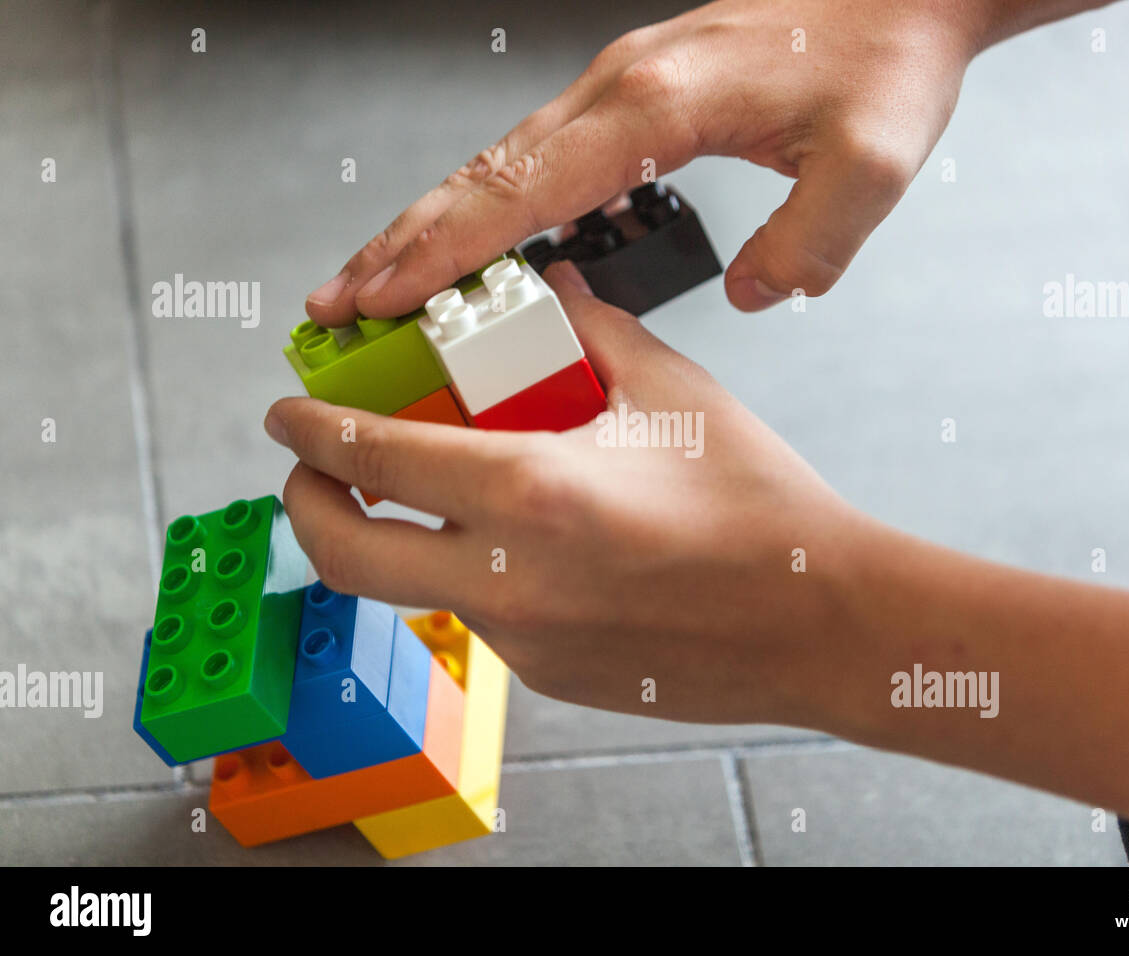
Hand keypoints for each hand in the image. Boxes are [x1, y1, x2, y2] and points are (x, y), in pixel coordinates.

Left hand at [271, 262, 876, 726]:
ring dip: (406, 535)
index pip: (371, 456)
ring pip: (415, 585)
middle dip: (308, 504)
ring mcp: (522, 640)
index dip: (309, 430)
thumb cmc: (757, 506)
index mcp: (528, 492)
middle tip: (319, 471)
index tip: (287, 413)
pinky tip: (541, 544)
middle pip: (344, 553)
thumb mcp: (672, 392)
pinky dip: (479, 572)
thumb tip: (552, 293)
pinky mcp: (547, 676)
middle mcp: (505, 578)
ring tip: (457, 492)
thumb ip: (593, 333)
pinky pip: (482, 616)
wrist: (817, 621)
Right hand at [305, 0, 1001, 320]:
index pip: (521, 191)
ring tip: (379, 281)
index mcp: (655, 106)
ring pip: (499, 162)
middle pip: (481, 174)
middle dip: (402, 244)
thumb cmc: (885, 60)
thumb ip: (805, 248)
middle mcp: (618, 89)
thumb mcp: (871, 167)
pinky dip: (489, 203)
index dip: (442, 252)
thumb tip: (748, 298)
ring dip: (433, 223)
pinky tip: (474, 241)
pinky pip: (539, 156)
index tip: (379, 297)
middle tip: (336, 302)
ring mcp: (620, 87)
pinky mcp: (635, 95)